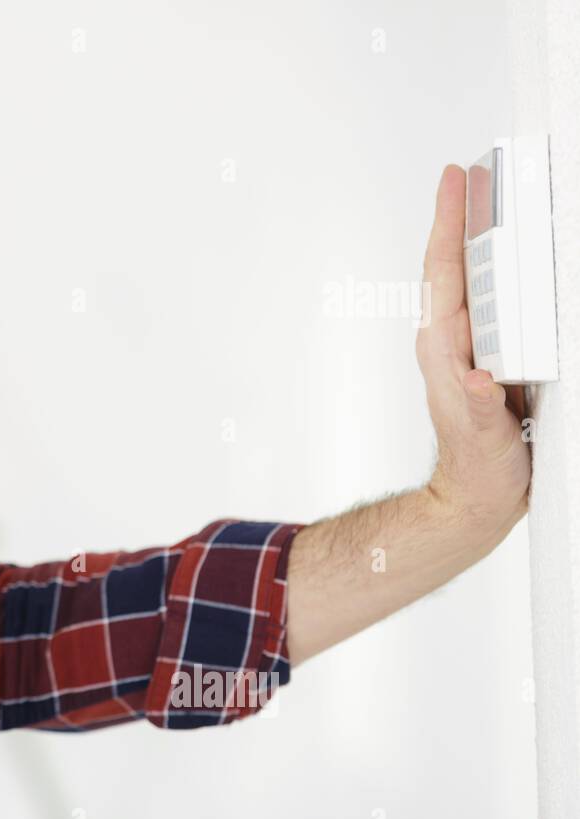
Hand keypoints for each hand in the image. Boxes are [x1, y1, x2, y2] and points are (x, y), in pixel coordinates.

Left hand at [416, 164, 530, 534]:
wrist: (479, 496)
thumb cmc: (478, 468)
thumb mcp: (480, 440)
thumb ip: (477, 408)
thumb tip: (477, 379)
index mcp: (445, 347)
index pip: (444, 271)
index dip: (448, 222)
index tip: (453, 179)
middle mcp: (455, 338)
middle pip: (461, 262)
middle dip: (468, 213)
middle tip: (483, 167)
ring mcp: (473, 344)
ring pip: (481, 278)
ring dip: (490, 236)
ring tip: (500, 193)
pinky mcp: (493, 354)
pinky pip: (501, 301)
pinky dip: (512, 270)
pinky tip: (528, 253)